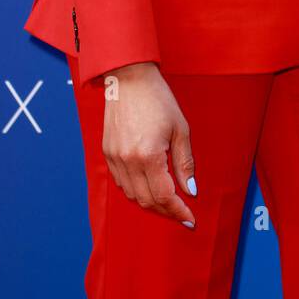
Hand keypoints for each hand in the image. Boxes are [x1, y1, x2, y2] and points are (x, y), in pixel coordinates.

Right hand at [100, 62, 197, 227]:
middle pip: (146, 201)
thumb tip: (190, 191)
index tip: (190, 219)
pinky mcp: (107, 153)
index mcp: (148, 156)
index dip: (178, 211)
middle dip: (165, 211)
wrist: (129, 78)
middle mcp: (128, 161)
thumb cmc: (158, 99)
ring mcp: (114, 158)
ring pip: (132, 195)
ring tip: (167, 201)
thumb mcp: (180, 129)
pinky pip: (121, 182)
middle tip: (181, 213)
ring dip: (150, 202)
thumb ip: (185, 163)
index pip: (163, 196)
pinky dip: (136, 190)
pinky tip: (148, 186)